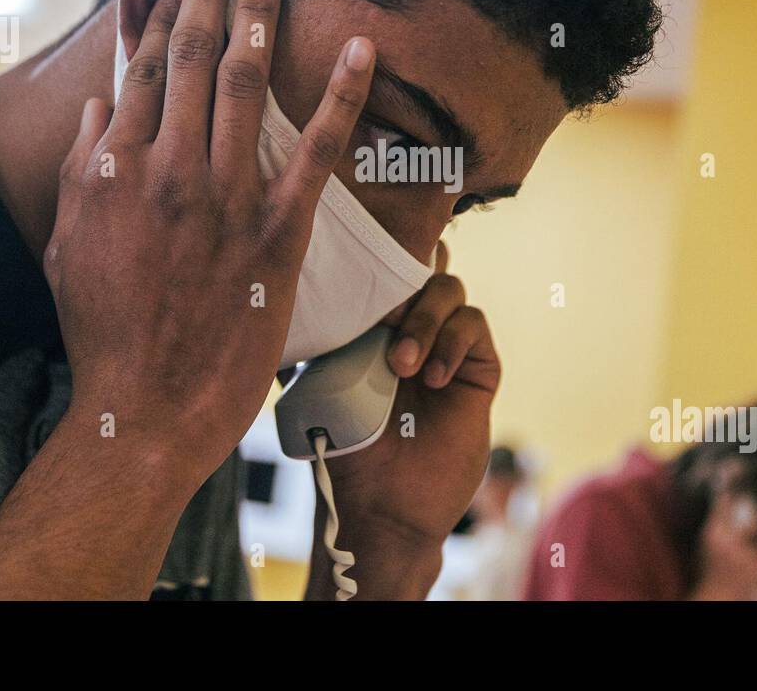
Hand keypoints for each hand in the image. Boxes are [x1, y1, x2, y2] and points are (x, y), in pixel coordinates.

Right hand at [45, 0, 376, 486]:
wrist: (145, 405)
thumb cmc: (102, 330)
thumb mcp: (66, 243)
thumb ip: (79, 169)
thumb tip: (100, 107)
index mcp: (113, 167)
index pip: (141, 65)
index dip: (161, 6)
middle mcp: (168, 168)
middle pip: (193, 55)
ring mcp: (225, 198)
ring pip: (247, 84)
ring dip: (261, 13)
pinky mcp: (278, 233)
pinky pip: (318, 152)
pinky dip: (343, 96)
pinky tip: (362, 49)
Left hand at [307, 242, 500, 597]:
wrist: (383, 507)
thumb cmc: (344, 449)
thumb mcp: (315, 382)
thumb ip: (311, 336)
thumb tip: (278, 287)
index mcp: (371, 320)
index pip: (383, 263)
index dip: (378, 249)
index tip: (360, 252)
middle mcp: (410, 324)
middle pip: (422, 261)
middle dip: (404, 273)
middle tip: (383, 310)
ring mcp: (446, 343)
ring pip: (449, 288)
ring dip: (424, 318)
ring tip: (401, 364)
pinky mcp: (477, 368)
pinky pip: (473, 326)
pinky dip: (453, 342)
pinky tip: (434, 378)